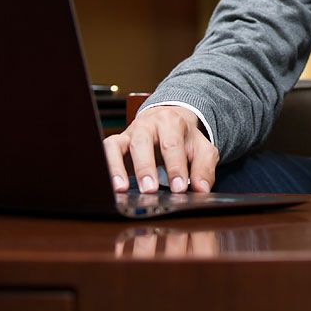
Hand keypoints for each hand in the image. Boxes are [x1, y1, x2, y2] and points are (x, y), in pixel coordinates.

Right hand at [103, 104, 218, 193]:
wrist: (168, 121)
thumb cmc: (184, 138)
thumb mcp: (201, 149)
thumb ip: (204, 168)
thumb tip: (202, 189)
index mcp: (171, 123)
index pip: (172, 145)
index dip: (175, 167)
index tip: (178, 188)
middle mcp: (146, 125)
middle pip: (142, 143)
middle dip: (145, 167)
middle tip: (150, 190)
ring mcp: (128, 133)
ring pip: (117, 145)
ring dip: (117, 167)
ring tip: (121, 189)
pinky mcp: (116, 143)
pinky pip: (106, 151)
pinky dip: (106, 167)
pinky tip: (111, 186)